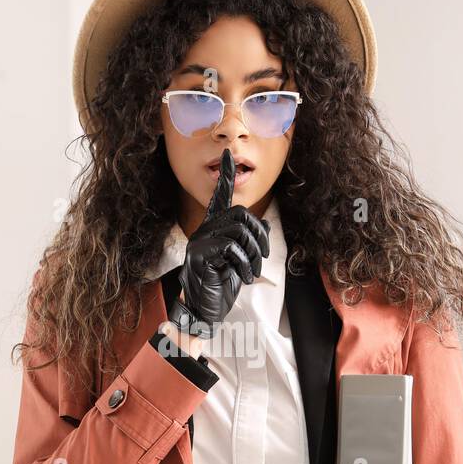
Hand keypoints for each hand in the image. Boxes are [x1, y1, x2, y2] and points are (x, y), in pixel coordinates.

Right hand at [178, 148, 269, 331]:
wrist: (204, 310)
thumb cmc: (222, 284)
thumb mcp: (243, 261)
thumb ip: (251, 241)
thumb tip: (262, 223)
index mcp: (215, 228)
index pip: (220, 196)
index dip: (225, 175)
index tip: (228, 153)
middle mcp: (205, 230)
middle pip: (240, 214)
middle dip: (259, 236)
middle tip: (263, 257)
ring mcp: (200, 241)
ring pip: (239, 230)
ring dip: (254, 254)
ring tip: (252, 272)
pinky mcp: (200, 255)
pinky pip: (231, 247)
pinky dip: (245, 263)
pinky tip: (244, 277)